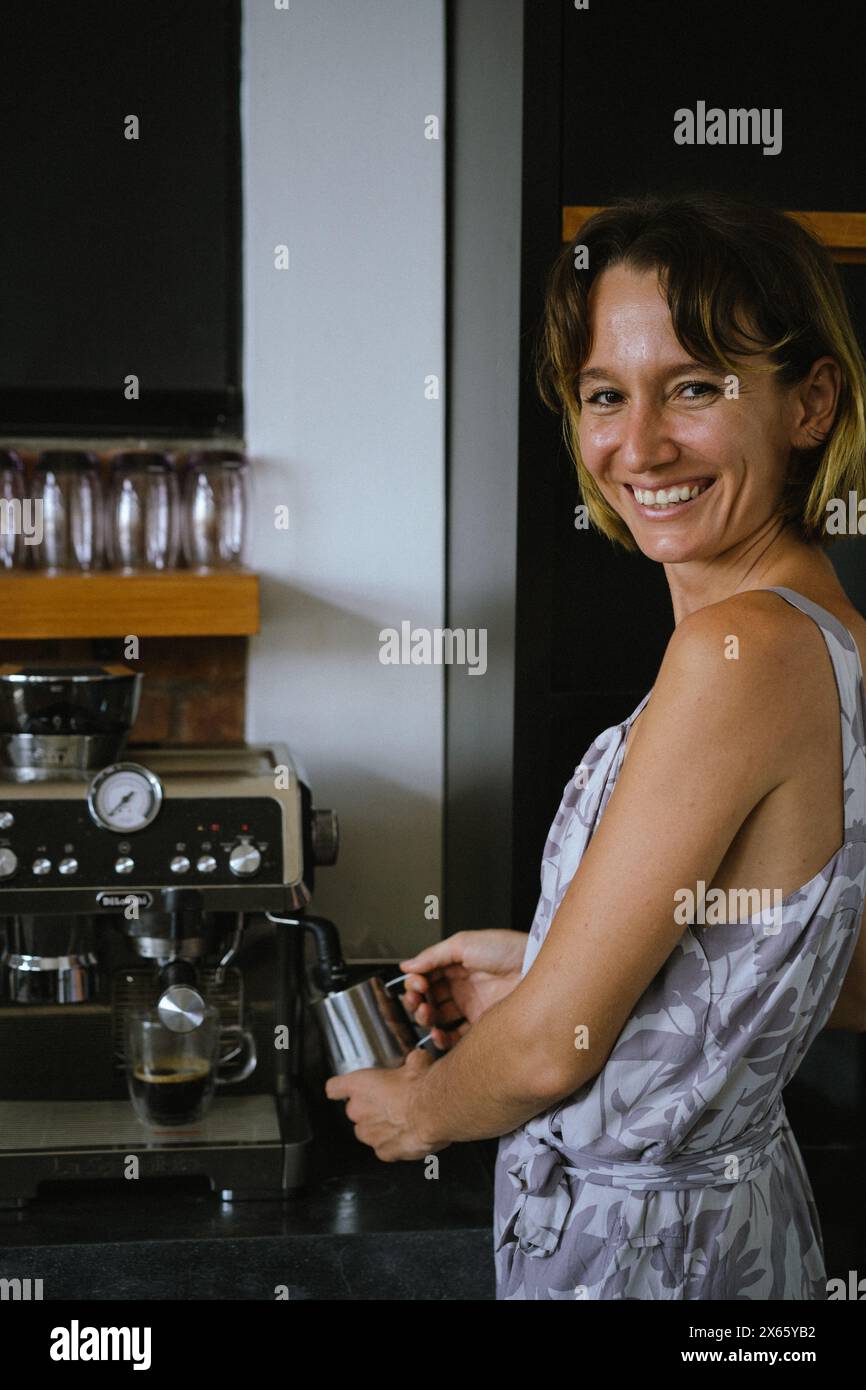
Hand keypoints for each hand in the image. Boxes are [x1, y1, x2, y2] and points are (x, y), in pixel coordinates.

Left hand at [325, 1049, 445, 1160]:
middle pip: (355, 1110)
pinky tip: (409, 1135)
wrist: (434, 1111)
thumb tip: (417, 1060)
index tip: (342, 1090)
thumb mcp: (417, 1061)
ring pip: (368, 1131)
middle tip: (392, 1102)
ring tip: (402, 1120)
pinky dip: (395, 1144)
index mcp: (359, 1084)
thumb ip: (411, 1061)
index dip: (340, 1089)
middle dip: (371, 1108)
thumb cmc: (421, 1086)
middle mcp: (359, 1110)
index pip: (335, 1087)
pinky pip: (385, 1149)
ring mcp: (369, 1134)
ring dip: (381, 1127)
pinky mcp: (384, 1152)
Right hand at [398, 929, 525, 1050]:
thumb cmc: (507, 949)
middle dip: (416, 1000)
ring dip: (425, 1019)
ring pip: (439, 1019)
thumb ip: (433, 955)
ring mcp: (471, 1006)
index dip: (416, 982)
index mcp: (456, 966)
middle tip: (416, 999)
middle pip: (429, 999)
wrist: (534, 966)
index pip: (427, 978)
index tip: (416, 983)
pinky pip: (456, 1037)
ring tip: (425, 1013)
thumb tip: (407, 965)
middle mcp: (463, 987)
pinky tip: (437, 1033)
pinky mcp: (482, 1025)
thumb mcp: (463, 943)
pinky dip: (442, 1039)